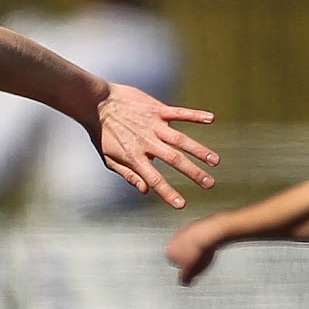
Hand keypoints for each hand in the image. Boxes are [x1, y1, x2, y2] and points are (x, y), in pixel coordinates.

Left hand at [91, 83, 217, 208]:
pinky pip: (179, 112)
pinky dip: (195, 115)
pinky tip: (211, 118)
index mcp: (134, 156)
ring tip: (214, 161)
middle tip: (210, 184)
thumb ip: (128, 174)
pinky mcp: (157, 109)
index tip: (181, 205)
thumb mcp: (108, 158)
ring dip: (199, 150)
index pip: (154, 179)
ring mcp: (153, 124)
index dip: (167, 193)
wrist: (94, 103)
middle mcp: (147, 142)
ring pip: (181, 139)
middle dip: (193, 173)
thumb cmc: (101, 133)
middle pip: (174, 160)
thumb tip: (145, 190)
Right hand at [165, 217, 220, 284]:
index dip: (182, 267)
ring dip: (194, 248)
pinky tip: (209, 246)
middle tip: (197, 262)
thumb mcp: (192, 271)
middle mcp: (174, 241)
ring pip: (187, 243)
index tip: (189, 269)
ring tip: (204, 254)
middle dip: (187, 256)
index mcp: (169, 252)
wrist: (211, 233)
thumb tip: (183, 282)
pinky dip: (201, 240)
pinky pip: (196, 236)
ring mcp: (183, 232)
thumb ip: (185, 278)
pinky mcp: (194, 225)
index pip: (172, 263)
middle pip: (179, 252)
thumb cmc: (200, 251)